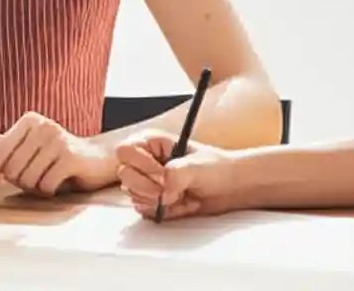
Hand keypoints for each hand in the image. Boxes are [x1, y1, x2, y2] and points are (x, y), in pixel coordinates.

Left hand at [0, 112, 116, 197]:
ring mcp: (58, 140)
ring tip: (49, 178)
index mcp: (29, 120)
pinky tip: (60, 181)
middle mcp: (43, 125)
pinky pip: (46, 186)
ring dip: (36, 187)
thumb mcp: (28, 147)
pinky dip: (50, 191)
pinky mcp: (71, 157)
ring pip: (28, 180)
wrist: (97, 160)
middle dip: (21, 182)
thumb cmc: (58, 155)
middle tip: (37, 177)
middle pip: (12, 170)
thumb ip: (2, 144)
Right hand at [115, 131, 236, 220]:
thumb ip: (175, 174)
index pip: (125, 152)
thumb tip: (161, 189)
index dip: (141, 165)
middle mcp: (144, 161)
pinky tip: (177, 204)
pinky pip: (142, 208)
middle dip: (148, 186)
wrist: (229, 188)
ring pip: (131, 193)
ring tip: (178, 195)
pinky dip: (159, 210)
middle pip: (124, 174)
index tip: (162, 174)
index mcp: (151, 143)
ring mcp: (146, 181)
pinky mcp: (150, 200)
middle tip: (170, 190)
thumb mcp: (196, 166)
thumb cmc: (216, 168)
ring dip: (155, 199)